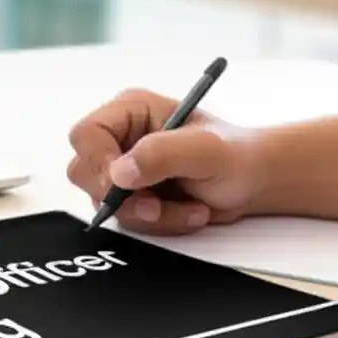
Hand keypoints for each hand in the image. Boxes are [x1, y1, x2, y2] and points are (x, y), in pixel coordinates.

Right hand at [66, 88, 265, 234]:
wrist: (252, 182)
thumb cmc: (235, 155)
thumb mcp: (205, 149)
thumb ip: (162, 154)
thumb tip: (119, 173)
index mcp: (130, 112)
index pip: (86, 135)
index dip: (99, 162)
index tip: (127, 184)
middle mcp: (119, 139)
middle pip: (84, 171)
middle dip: (122, 197)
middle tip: (157, 207)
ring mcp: (122, 170)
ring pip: (104, 202)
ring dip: (147, 215)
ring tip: (190, 208)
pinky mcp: (130, 197)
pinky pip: (125, 220)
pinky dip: (158, 225)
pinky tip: (187, 212)